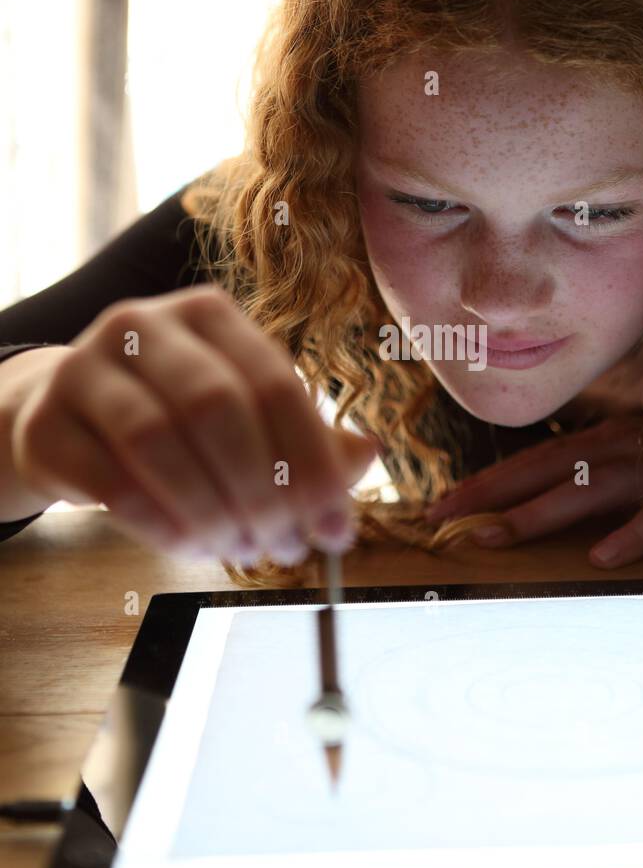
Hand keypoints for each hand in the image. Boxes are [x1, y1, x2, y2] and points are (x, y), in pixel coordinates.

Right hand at [8, 286, 377, 562]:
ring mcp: (87, 367)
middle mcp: (146, 325)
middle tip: (287, 547)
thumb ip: (306, 439)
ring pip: (158, 440)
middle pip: (217, 406)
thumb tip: (368, 453)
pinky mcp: (48, 421)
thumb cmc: (172, 419)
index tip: (339, 528)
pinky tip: (192, 547)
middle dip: (263, 490)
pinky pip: (109, 480)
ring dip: (212, 510)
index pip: (276, 383)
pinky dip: (161, 523)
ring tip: (242, 550)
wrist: (62, 420)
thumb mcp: (241, 415)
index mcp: (210, 316)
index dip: (314, 463)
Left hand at [424, 412, 642, 567]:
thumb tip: (535, 498)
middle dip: (488, 495)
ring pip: (584, 492)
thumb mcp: (628, 450)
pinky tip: (602, 560)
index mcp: (597, 441)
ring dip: (536, 513)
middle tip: (441, 520)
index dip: (484, 483)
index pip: (528, 462)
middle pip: (540, 471)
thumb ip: (588, 469)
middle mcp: (614, 449)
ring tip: (492, 537)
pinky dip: (630, 535)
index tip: (438, 506)